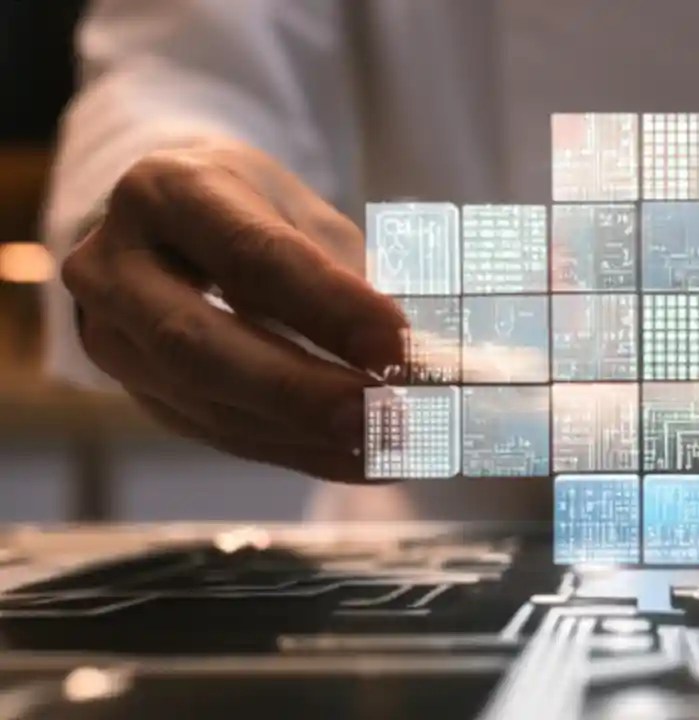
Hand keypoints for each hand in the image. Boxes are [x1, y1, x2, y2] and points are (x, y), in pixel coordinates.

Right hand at [61, 140, 405, 480]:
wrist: (168, 229)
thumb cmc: (252, 210)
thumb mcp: (300, 212)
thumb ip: (349, 275)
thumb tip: (414, 354)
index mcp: (167, 193)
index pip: (253, 257)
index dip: (329, 308)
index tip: (398, 345)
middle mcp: (115, 267)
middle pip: (204, 345)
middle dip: (304, 392)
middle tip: (385, 415)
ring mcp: (111, 339)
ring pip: (208, 405)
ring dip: (308, 436)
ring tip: (389, 446)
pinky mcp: (136, 392)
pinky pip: (220, 434)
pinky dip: (298, 452)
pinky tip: (361, 461)